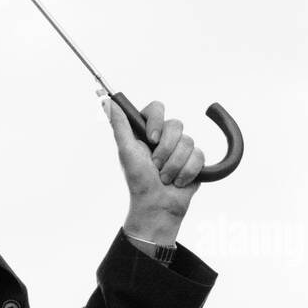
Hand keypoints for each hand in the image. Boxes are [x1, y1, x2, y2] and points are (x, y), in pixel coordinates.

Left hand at [103, 96, 203, 244]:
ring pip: (188, 141)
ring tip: (165, 178)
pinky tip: (178, 182)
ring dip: (174, 165)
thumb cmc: (139, 181)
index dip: (157, 121)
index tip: (152, 139)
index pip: (156, 108)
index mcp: (147, 131)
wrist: (157, 206)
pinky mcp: (196, 161)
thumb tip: (108, 101)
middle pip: (176, 124)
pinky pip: (199, 156)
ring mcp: (182, 148)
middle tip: (155, 165)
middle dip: (165, 150)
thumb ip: (119, 125)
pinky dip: (186, 172)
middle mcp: (165, 137)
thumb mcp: (126, 151)